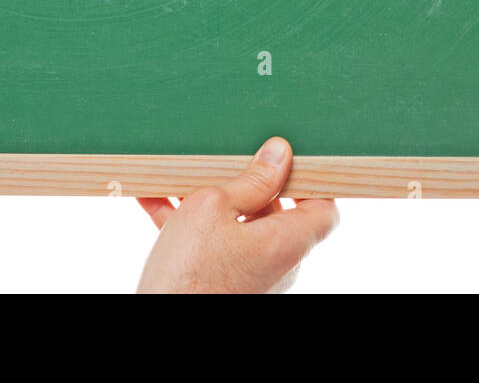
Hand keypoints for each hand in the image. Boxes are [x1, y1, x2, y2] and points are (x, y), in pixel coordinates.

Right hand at [135, 137, 337, 292]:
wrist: (154, 323)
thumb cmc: (187, 274)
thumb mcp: (213, 207)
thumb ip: (251, 179)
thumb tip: (280, 154)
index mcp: (286, 242)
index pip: (324, 209)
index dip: (312, 180)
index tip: (288, 156)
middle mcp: (277, 263)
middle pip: (276, 211)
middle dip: (249, 182)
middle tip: (228, 156)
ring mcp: (250, 274)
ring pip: (238, 224)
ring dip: (211, 199)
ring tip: (180, 174)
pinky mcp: (223, 280)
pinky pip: (213, 242)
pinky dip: (189, 221)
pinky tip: (155, 197)